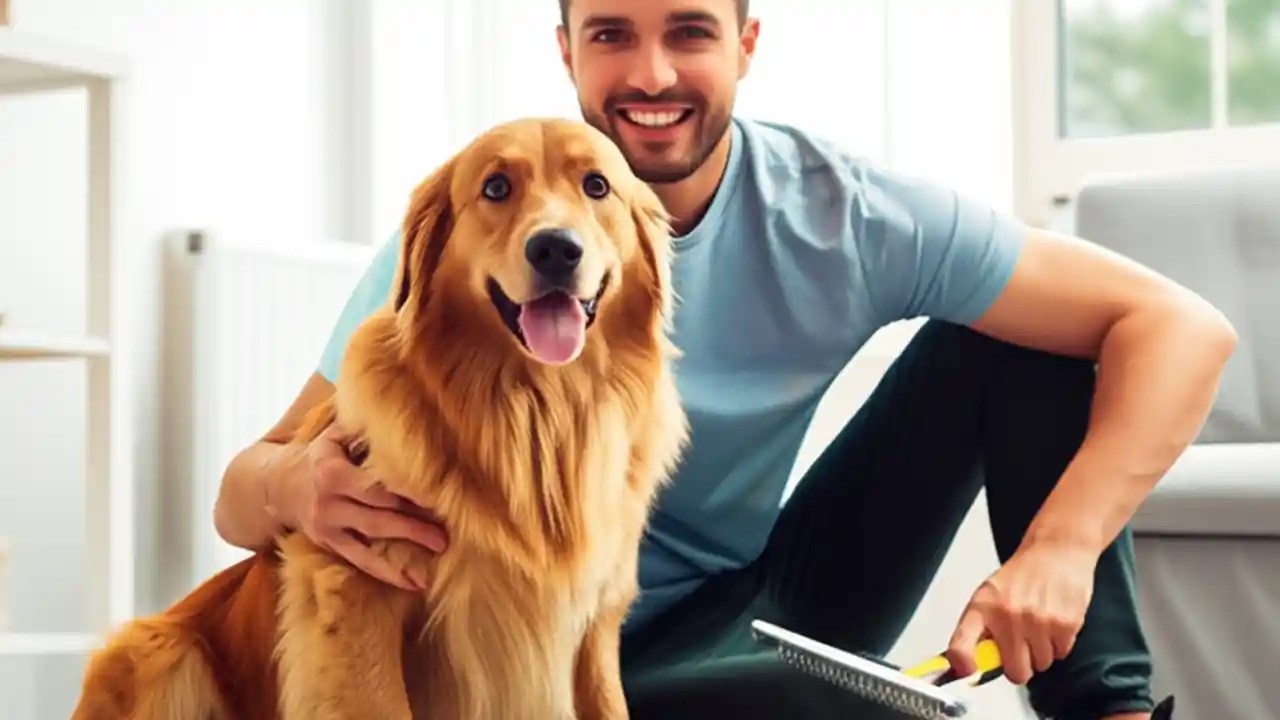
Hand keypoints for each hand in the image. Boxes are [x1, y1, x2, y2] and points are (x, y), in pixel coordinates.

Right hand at [273, 422, 448, 590]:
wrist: (276, 484)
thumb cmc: (319, 453)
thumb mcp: (334, 433)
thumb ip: (362, 427)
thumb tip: (400, 408)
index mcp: (332, 470)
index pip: (377, 486)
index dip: (408, 494)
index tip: (438, 500)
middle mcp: (328, 500)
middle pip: (379, 516)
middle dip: (414, 527)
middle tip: (446, 536)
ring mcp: (327, 525)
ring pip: (371, 541)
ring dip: (405, 554)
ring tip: (436, 561)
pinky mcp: (328, 543)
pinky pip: (360, 561)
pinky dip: (387, 573)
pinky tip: (413, 584)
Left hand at [946, 538, 1097, 684]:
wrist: (1057, 551)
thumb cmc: (1023, 574)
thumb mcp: (990, 594)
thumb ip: (980, 628)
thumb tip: (972, 662)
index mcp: (982, 608)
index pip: (961, 646)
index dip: (964, 664)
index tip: (969, 670)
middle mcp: (1007, 616)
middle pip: (1015, 672)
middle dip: (1020, 665)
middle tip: (1021, 646)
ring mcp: (1036, 622)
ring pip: (1040, 665)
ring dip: (1041, 652)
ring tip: (1039, 626)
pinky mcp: (1064, 625)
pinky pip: (1061, 654)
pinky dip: (1059, 644)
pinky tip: (1054, 622)